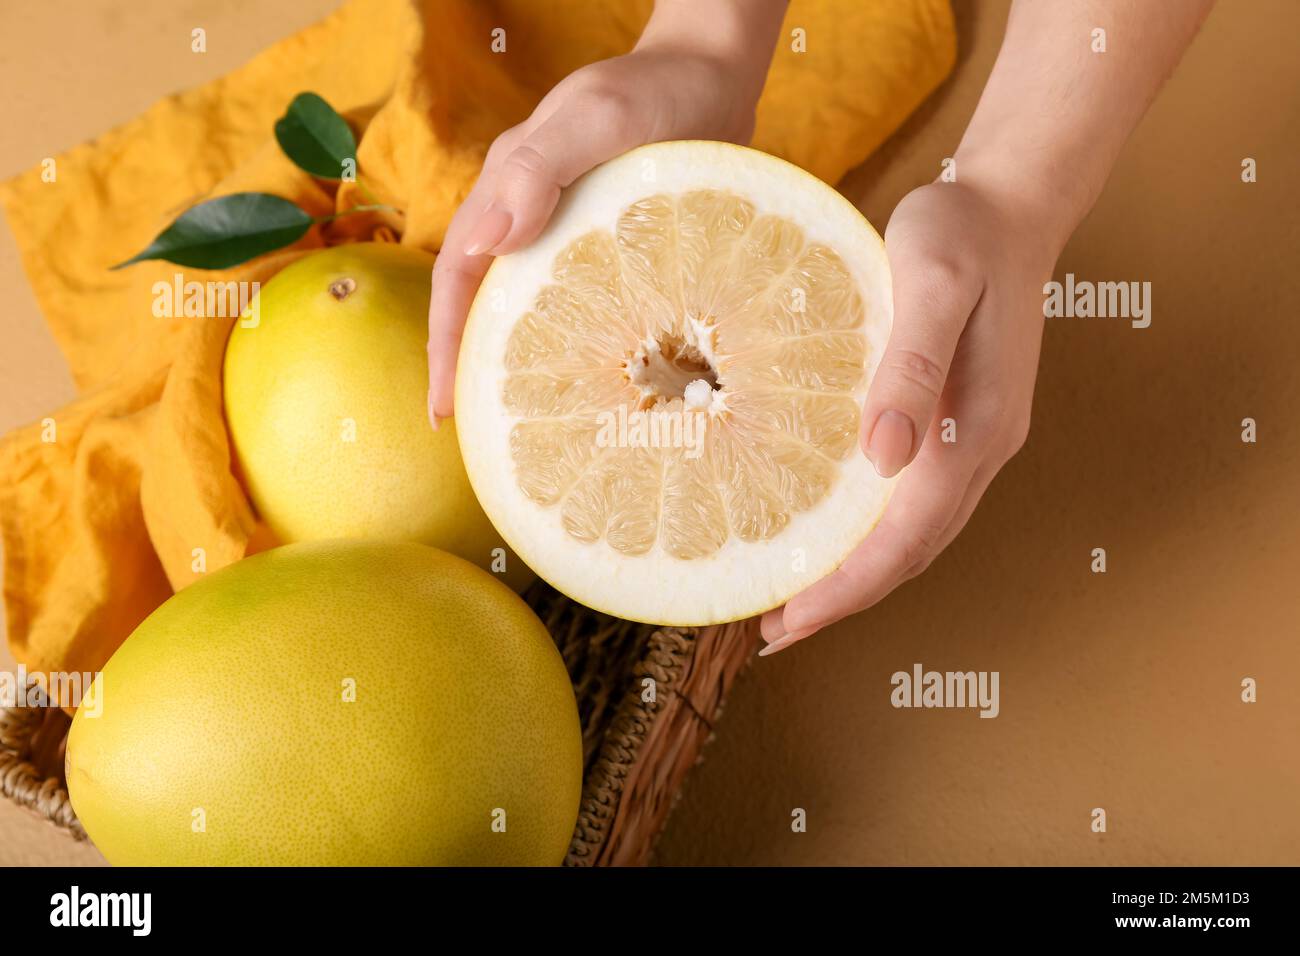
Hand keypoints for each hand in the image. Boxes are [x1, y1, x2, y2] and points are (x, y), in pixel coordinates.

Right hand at [427, 1, 785, 421]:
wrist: (714, 73)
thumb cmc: (657, 89)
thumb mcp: (596, 118)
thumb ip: (538, 170)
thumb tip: (487, 244)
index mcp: (510, 188)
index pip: (459, 275)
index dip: (446, 343)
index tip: (443, 407)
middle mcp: (530, 213)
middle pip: (483, 299)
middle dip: (472, 365)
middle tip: (471, 431)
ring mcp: (570, 228)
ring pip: (530, 303)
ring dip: (520, 357)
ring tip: (527, 422)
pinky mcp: (612, 241)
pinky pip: (580, 298)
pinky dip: (575, 339)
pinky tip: (594, 379)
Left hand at [759, 174, 1065, 654]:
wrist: (1010, 202)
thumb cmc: (961, 231)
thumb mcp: (931, 282)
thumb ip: (910, 366)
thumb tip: (883, 459)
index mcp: (976, 426)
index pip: (907, 534)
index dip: (848, 585)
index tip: (790, 620)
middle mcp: (983, 445)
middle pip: (913, 549)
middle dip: (847, 596)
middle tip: (776, 629)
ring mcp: (978, 437)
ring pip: (918, 531)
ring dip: (861, 572)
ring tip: (797, 597)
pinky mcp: (963, 421)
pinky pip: (918, 500)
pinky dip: (874, 533)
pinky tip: (834, 531)